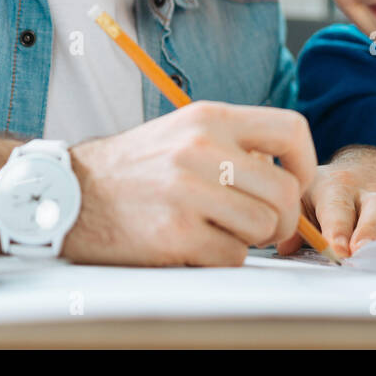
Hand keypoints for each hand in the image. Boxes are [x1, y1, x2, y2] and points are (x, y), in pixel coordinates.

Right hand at [61, 100, 315, 265]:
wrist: (69, 193)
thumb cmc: (132, 168)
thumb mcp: (182, 132)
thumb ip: (233, 144)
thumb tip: (286, 173)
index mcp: (209, 118)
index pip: (290, 129)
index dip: (306, 162)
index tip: (296, 181)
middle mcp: (202, 149)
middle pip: (285, 191)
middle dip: (282, 218)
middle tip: (264, 227)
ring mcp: (189, 191)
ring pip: (263, 227)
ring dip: (248, 238)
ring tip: (218, 230)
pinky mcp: (176, 233)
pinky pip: (231, 256)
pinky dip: (220, 258)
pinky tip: (194, 245)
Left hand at [276, 144, 375, 264]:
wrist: (370, 167)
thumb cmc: (333, 190)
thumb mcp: (308, 195)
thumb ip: (297, 220)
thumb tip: (285, 246)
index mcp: (339, 185)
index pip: (338, 205)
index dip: (337, 228)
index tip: (336, 250)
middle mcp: (373, 193)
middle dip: (372, 231)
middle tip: (363, 251)